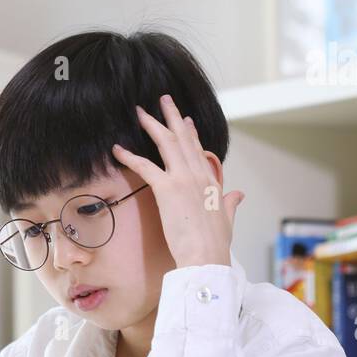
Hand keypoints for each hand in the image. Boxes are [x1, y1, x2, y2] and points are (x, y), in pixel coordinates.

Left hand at [111, 93, 243, 268]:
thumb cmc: (215, 244)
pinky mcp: (167, 189)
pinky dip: (129, 156)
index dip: (190, 132)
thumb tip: (239, 194)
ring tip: (140, 112)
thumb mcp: (227, 218)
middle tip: (163, 100)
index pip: (199, 150)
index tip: (184, 119)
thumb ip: (231, 203)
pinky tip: (117, 149)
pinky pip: (145, 167)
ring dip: (152, 125)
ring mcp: (183, 179)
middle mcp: (199, 175)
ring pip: (166, 143)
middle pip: (183, 138)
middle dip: (172, 117)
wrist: (206, 256)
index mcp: (212, 181)